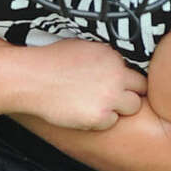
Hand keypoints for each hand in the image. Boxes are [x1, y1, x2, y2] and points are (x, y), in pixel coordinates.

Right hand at [12, 39, 147, 131]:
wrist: (29, 78)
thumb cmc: (48, 62)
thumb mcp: (81, 48)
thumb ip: (103, 58)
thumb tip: (115, 66)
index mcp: (112, 55)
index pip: (134, 70)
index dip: (125, 80)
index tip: (116, 85)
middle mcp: (116, 74)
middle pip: (141, 89)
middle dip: (129, 94)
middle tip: (112, 99)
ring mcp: (110, 96)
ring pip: (132, 107)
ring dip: (118, 108)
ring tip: (96, 105)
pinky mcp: (100, 116)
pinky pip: (111, 122)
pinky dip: (99, 121)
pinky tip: (81, 112)